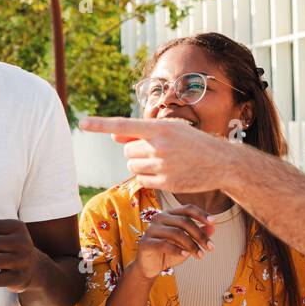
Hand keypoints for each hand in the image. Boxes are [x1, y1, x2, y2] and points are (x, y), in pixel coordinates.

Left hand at [80, 116, 242, 192]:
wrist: (221, 162)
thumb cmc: (192, 143)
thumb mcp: (170, 130)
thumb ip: (140, 132)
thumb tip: (114, 136)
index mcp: (160, 128)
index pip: (123, 124)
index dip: (101, 124)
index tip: (82, 123)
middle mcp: (160, 146)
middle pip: (127, 150)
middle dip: (136, 150)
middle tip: (157, 150)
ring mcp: (163, 165)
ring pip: (132, 166)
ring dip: (140, 164)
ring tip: (163, 161)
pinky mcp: (166, 183)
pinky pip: (141, 180)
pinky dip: (147, 178)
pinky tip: (165, 173)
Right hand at [133, 204, 214, 276]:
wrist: (150, 267)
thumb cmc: (169, 252)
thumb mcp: (187, 244)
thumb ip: (198, 234)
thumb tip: (212, 227)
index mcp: (169, 214)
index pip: (187, 209)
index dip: (201, 214)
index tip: (214, 222)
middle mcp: (159, 218)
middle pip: (184, 221)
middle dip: (200, 235)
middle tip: (211, 248)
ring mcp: (151, 229)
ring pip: (176, 233)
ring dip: (191, 245)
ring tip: (200, 255)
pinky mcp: (145, 242)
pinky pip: (164, 244)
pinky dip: (177, 250)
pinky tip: (186, 255)